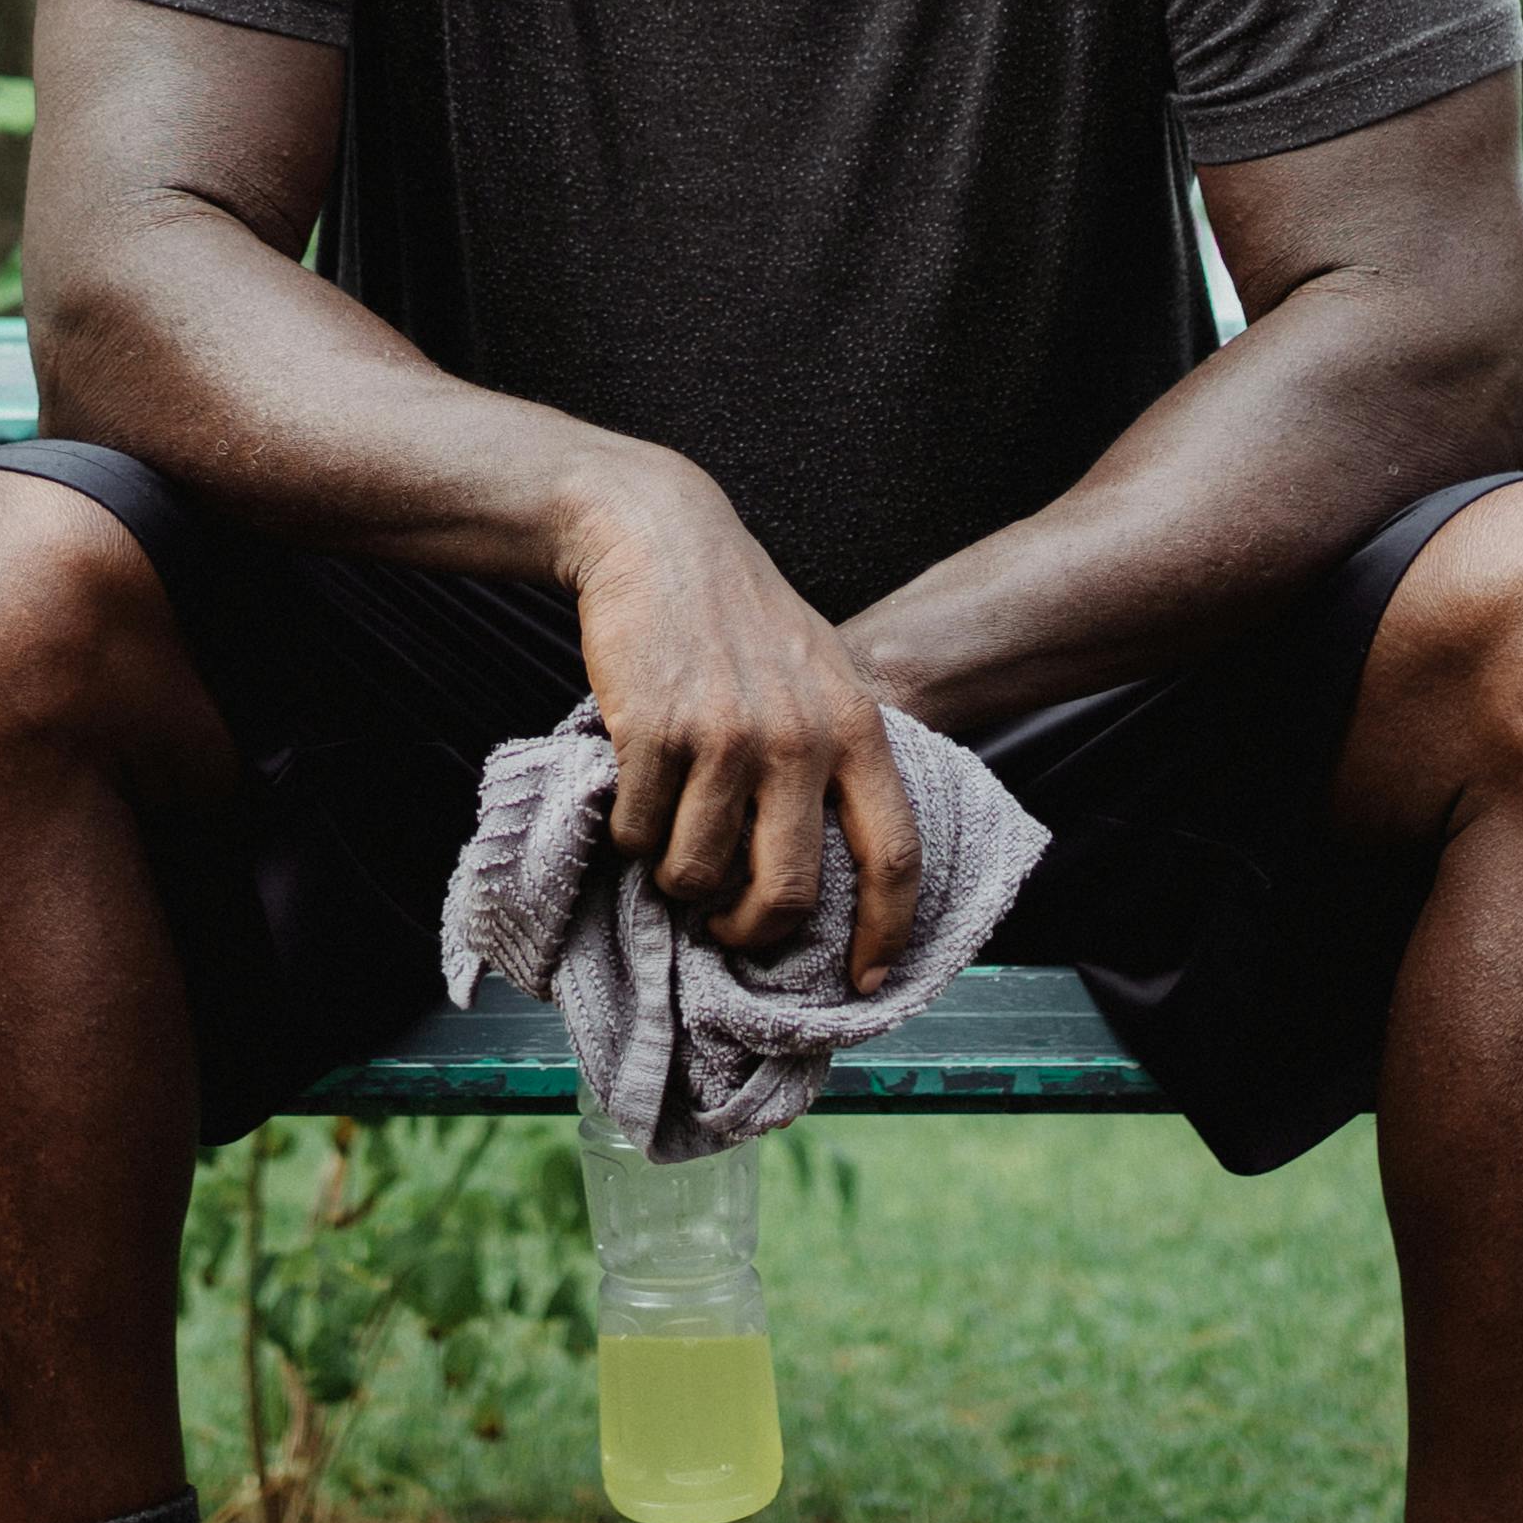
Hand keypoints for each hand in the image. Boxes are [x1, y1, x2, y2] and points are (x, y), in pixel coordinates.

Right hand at [559, 453, 924, 990]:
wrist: (661, 539)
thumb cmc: (741, 616)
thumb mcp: (820, 672)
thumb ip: (838, 754)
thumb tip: (839, 868)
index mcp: (856, 726)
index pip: (892, 854)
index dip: (885, 933)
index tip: (866, 982)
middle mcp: (799, 738)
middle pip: (785, 893)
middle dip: (750, 932)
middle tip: (728, 927)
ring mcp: (725, 736)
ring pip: (697, 874)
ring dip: (676, 879)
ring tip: (670, 840)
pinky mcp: (655, 732)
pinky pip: (638, 834)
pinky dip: (630, 834)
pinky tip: (636, 793)